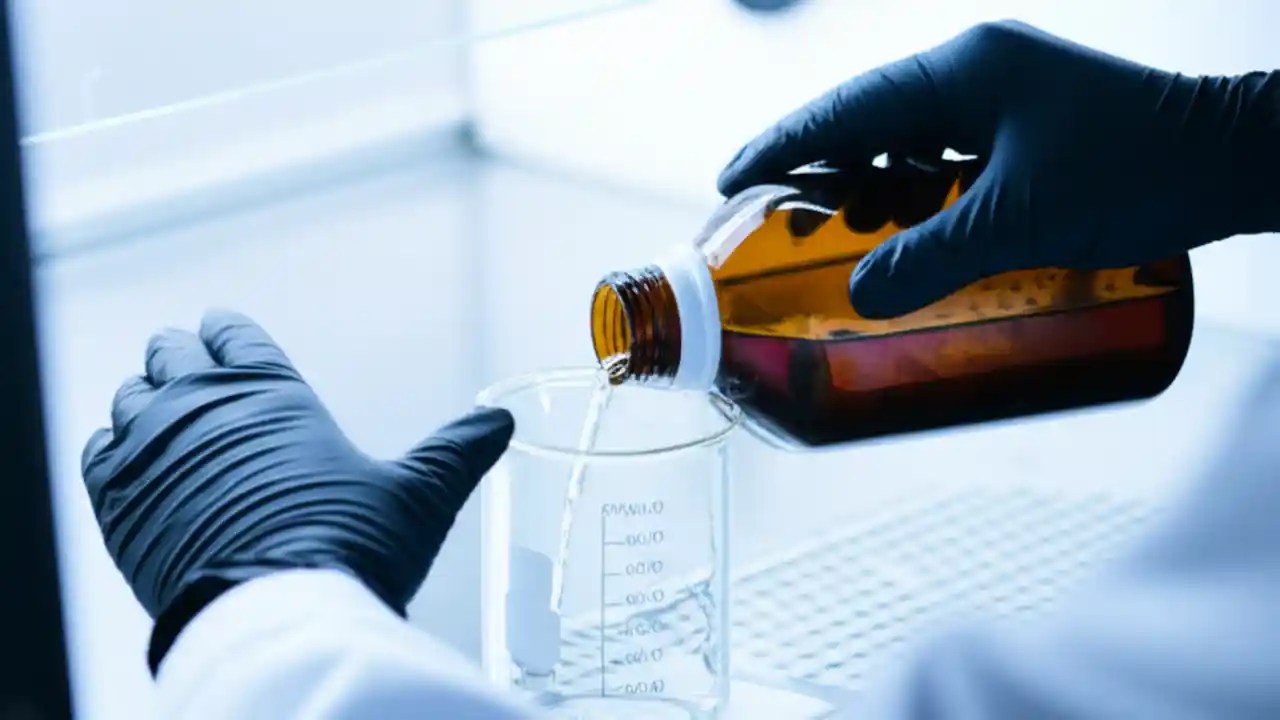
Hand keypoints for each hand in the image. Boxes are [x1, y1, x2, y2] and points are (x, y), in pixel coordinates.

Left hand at [81, 310, 512, 667]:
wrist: (278, 615)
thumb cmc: (349, 549)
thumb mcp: (419, 494)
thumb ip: (456, 451)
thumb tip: (500, 423)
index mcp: (272, 395)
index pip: (234, 334)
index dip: (227, 328)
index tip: (221, 327)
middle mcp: (204, 409)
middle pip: (171, 353)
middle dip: (181, 352)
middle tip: (188, 358)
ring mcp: (154, 452)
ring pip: (130, 395)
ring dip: (145, 394)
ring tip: (157, 404)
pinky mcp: (119, 502)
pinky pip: (98, 449)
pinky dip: (112, 443)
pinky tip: (126, 453)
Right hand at [719, 20, 1279, 317]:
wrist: (1235, 159)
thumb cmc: (1136, 171)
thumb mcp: (1020, 222)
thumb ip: (930, 259)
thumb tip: (858, 298)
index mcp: (963, 71)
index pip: (846, 108)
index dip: (782, 144)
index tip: (731, 178)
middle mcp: (976, 71)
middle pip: (870, 119)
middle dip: (820, 169)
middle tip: (775, 217)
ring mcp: (1004, 94)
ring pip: (909, 138)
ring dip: (871, 184)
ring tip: (838, 234)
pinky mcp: (1028, 124)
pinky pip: (948, 154)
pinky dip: (917, 192)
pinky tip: (909, 230)